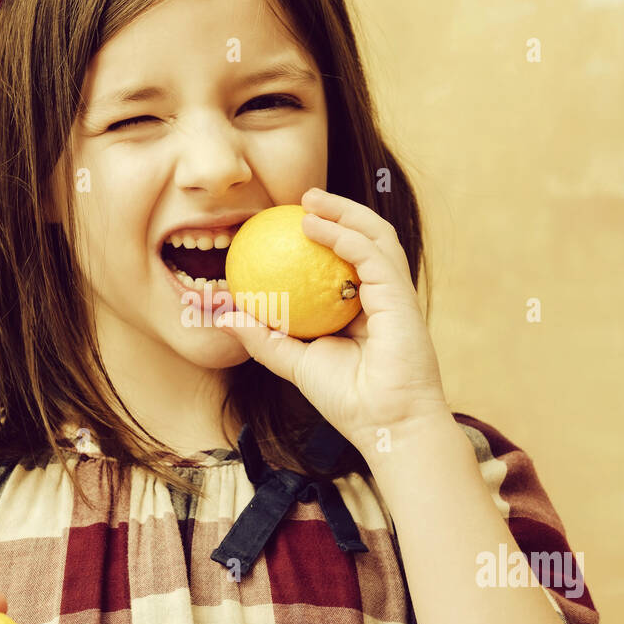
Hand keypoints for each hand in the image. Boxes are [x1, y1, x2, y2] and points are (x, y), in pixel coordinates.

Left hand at [215, 187, 450, 456]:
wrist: (387, 425)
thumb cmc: (348, 401)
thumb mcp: (295, 362)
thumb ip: (263, 337)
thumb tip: (222, 314)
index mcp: (366, 309)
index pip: (348, 262)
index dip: (326, 236)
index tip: (290, 223)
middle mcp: (384, 296)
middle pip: (366, 239)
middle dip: (339, 211)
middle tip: (304, 198)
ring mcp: (396, 294)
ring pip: (375, 236)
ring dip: (343, 212)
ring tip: (310, 200)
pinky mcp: (401, 296)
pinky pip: (371, 255)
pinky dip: (344, 235)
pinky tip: (316, 227)